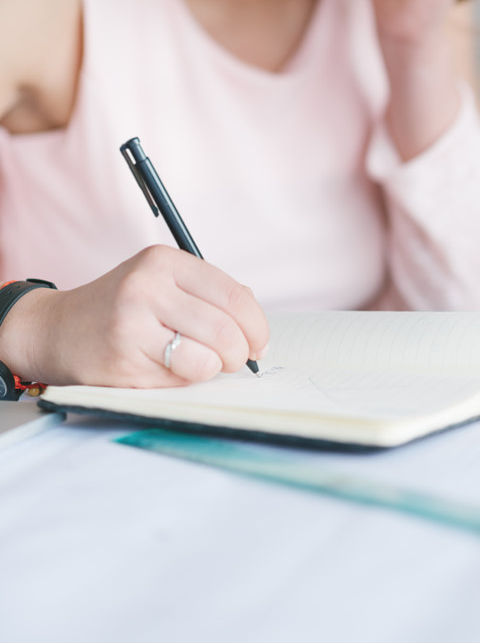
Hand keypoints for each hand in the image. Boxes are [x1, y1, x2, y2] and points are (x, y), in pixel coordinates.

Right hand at [2, 246, 268, 387]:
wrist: (56, 330)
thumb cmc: (121, 310)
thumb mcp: (163, 284)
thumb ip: (208, 297)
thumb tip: (257, 331)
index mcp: (164, 261)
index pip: (234, 295)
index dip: (257, 326)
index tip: (259, 343)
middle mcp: (148, 285)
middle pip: (226, 329)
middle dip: (240, 354)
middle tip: (234, 361)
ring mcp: (133, 322)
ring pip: (207, 359)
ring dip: (214, 369)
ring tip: (201, 364)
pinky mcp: (123, 358)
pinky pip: (180, 378)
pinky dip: (186, 381)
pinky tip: (169, 371)